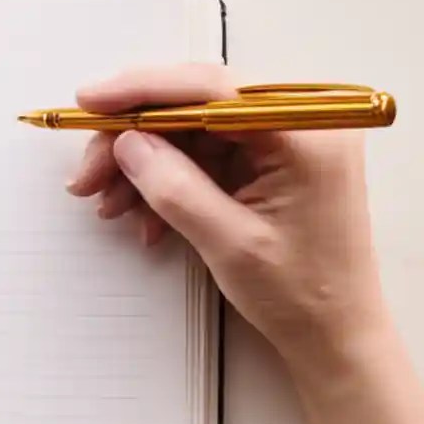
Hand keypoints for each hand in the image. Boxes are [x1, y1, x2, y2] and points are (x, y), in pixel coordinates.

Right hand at [64, 64, 391, 376]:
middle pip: (192, 107)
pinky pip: (201, 157)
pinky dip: (165, 182)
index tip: (89, 104)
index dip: (143, 91)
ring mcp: (281, 143)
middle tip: (88, 174)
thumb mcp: (229, 242)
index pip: (210, 88)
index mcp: (304, 134)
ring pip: (188, 133)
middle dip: (133, 138)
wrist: (335, 335)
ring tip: (109, 204)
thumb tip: (126, 143)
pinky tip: (142, 216)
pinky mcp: (267, 163)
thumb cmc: (302, 295)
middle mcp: (297, 125)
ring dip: (142, 166)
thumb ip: (174, 186)